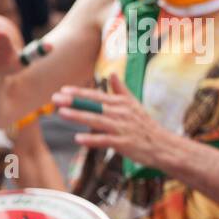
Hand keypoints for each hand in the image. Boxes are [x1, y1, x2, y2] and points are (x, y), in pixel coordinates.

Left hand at [53, 75, 175, 168]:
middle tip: (55, 99)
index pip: (96, 96)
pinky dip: (92, 139)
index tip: (62, 90)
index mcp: (120, 103)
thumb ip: (120, 89)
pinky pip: (105, 140)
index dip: (79, 93)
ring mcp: (122, 128)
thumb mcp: (134, 104)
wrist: (163, 145)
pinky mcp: (124, 143)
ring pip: (97, 120)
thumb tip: (112, 73)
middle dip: (74, 102)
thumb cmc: (145, 125)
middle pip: (93, 106)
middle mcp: (120, 113)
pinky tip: (78, 138)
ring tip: (62, 113)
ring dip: (79, 116)